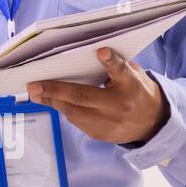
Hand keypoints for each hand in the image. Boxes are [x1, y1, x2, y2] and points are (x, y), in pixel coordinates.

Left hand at [26, 47, 169, 145]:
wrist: (152, 123)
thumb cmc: (136, 90)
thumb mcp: (134, 74)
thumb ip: (115, 66)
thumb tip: (88, 55)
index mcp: (132, 85)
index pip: (122, 71)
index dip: (111, 62)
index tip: (101, 52)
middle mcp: (120, 106)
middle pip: (84, 97)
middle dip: (55, 90)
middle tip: (33, 86)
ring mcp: (110, 124)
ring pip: (74, 112)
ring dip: (52, 101)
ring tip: (35, 93)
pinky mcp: (100, 135)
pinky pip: (76, 121)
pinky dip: (63, 109)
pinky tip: (52, 100)